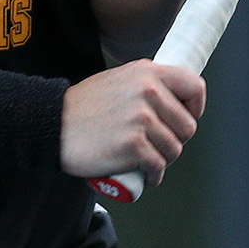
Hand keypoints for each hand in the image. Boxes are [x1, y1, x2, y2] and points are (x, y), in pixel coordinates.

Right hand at [59, 59, 204, 185]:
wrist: (54, 124)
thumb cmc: (84, 106)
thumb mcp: (120, 79)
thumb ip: (148, 85)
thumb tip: (175, 101)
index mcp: (148, 72)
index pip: (194, 86)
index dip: (194, 108)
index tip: (184, 118)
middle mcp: (148, 91)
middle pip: (187, 126)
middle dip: (175, 140)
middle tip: (155, 143)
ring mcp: (141, 118)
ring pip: (174, 149)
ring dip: (162, 159)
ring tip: (144, 157)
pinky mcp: (134, 145)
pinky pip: (158, 167)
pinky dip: (152, 176)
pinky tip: (141, 173)